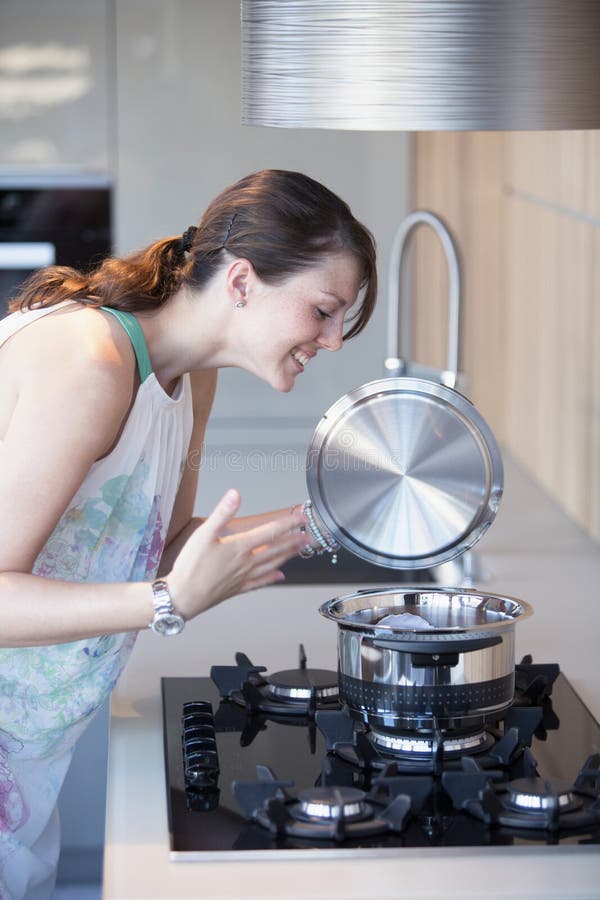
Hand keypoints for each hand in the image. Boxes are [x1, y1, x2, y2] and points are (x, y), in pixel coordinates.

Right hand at [166, 489, 307, 620]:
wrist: (183, 597)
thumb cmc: (190, 566)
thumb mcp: (203, 534)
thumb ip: (221, 513)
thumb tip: (235, 494)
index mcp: (240, 547)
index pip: (270, 532)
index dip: (288, 523)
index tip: (302, 517)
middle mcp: (246, 563)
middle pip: (276, 549)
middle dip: (294, 541)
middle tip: (309, 535)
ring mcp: (243, 577)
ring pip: (272, 565)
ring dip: (288, 556)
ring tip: (300, 550)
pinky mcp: (237, 589)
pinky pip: (260, 583)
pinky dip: (272, 579)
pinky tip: (280, 577)